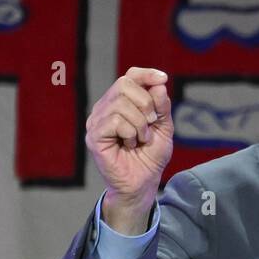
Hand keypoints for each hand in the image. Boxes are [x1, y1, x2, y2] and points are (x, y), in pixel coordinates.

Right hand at [84, 67, 172, 234]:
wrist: (142, 184)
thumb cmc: (150, 157)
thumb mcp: (163, 128)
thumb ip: (161, 107)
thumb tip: (159, 84)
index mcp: (120, 103)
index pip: (130, 76)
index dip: (146, 74)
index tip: (164, 79)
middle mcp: (105, 108)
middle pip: (125, 84)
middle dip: (146, 104)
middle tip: (150, 125)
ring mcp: (96, 121)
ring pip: (121, 104)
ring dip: (140, 124)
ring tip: (140, 140)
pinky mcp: (94, 136)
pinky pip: (115, 120)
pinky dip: (130, 132)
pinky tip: (130, 145)